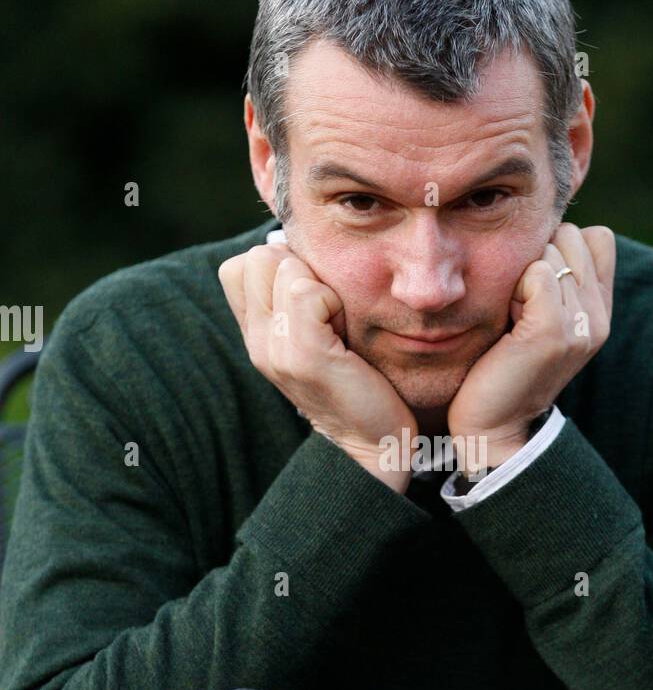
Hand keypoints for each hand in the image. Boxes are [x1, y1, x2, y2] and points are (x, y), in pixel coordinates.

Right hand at [218, 243, 416, 490]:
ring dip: (321, 286)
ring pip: (283, 267)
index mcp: (256, 333)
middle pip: (259, 256)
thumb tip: (297, 247)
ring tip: (338, 326)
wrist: (375, 442)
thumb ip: (297, 299)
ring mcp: (273, 349)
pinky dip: (332, 302)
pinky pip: (305, 291)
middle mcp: (256, 340)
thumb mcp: (317, 335)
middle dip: (301, 270)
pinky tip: (345, 335)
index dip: (281, 267)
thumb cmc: (358, 381)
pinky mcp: (301, 355)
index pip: (241, 265)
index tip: (314, 303)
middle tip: (329, 314)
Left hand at [447, 223, 615, 467]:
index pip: (597, 236)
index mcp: (600, 309)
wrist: (494, 426)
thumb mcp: (538, 317)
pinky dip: (514, 290)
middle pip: (572, 235)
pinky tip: (507, 323)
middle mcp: (599, 315)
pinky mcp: (555, 330)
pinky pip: (536, 272)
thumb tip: (543, 228)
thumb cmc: (502, 365)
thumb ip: (554, 279)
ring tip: (512, 318)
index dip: (560, 247)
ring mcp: (581, 323)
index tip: (534, 288)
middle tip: (520, 305)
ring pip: (551, 252)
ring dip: (521, 276)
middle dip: (538, 257)